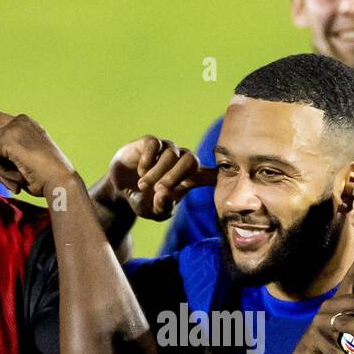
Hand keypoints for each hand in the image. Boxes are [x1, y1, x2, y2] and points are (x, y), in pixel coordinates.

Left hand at [0, 101, 74, 197]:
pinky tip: (19, 176)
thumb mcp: (24, 161)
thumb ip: (6, 154)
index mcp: (25, 125)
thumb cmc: (46, 179)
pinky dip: (1, 173)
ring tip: (21, 177)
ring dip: (0, 172)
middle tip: (19, 179)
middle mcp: (19, 121)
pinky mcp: (8, 137)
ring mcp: (14, 127)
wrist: (62, 182)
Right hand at [99, 135, 214, 219]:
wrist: (120, 190)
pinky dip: (148, 159)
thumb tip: (164, 194)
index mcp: (189, 178)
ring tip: (143, 185)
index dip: (220, 175)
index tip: (232, 176)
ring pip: (171, 154)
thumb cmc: (143, 201)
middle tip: (159, 190)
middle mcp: (180, 160)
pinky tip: (140, 170)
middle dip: (176, 176)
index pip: (211, 175)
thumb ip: (163, 207)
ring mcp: (166, 149)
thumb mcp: (153, 211)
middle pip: (191, 160)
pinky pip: (155, 144)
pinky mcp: (150, 142)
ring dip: (157, 172)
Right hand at [289, 248, 353, 353]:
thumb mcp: (347, 315)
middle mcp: (328, 309)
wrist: (310, 353)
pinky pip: (334, 352)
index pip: (349, 279)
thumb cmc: (335, 331)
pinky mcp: (317, 342)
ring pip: (343, 323)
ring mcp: (321, 325)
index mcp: (338, 300)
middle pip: (353, 301)